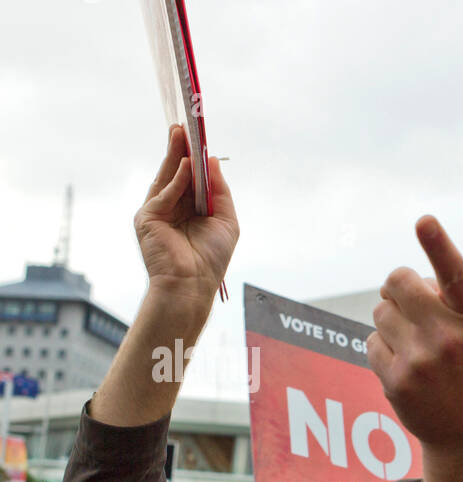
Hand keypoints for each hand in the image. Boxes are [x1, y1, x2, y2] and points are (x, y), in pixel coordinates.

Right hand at [134, 124, 238, 318]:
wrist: (193, 284)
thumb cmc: (212, 258)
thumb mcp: (226, 220)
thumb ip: (219, 190)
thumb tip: (212, 160)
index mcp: (190, 209)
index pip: (191, 178)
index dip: (194, 158)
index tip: (198, 137)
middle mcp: (172, 208)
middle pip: (175, 172)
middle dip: (180, 150)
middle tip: (185, 126)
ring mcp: (157, 212)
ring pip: (166, 177)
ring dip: (174, 155)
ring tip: (180, 132)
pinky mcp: (148, 218)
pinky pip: (164, 193)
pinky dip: (175, 179)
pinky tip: (184, 164)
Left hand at [367, 217, 462, 456]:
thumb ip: (451, 306)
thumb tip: (403, 285)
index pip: (456, 275)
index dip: (439, 245)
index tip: (424, 221)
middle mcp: (449, 337)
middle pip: (398, 282)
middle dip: (397, 287)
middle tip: (408, 304)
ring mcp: (421, 360)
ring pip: (380, 312)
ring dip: (390, 320)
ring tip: (413, 344)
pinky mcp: (396, 381)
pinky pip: (372, 343)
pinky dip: (383, 349)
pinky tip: (405, 368)